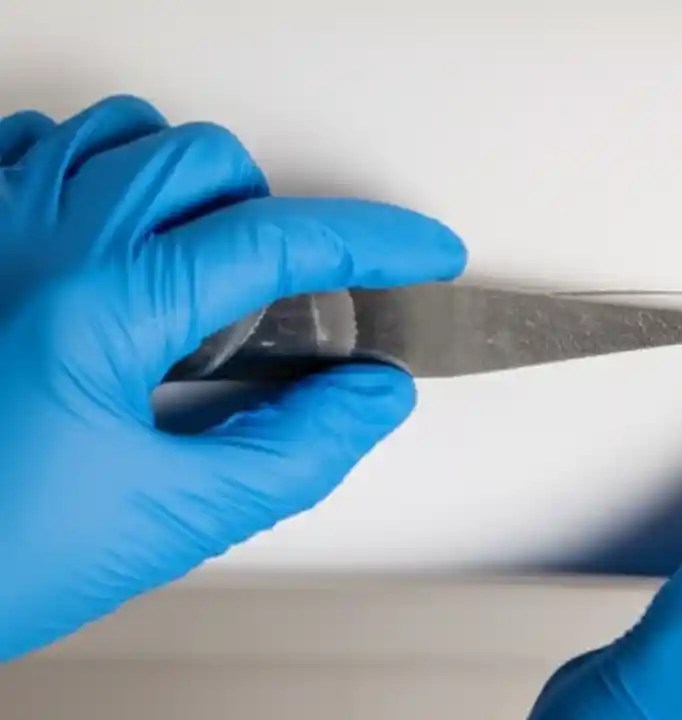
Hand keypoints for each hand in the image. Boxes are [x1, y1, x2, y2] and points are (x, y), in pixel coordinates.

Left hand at [0, 96, 464, 659]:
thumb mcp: (164, 519)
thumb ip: (295, 453)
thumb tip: (372, 398)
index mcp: (99, 302)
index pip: (279, 239)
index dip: (375, 242)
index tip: (426, 255)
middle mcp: (35, 236)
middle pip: (206, 161)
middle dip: (272, 220)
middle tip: (284, 303)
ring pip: (123, 133)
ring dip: (186, 187)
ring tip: (196, 268)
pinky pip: (34, 142)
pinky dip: (96, 168)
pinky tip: (110, 234)